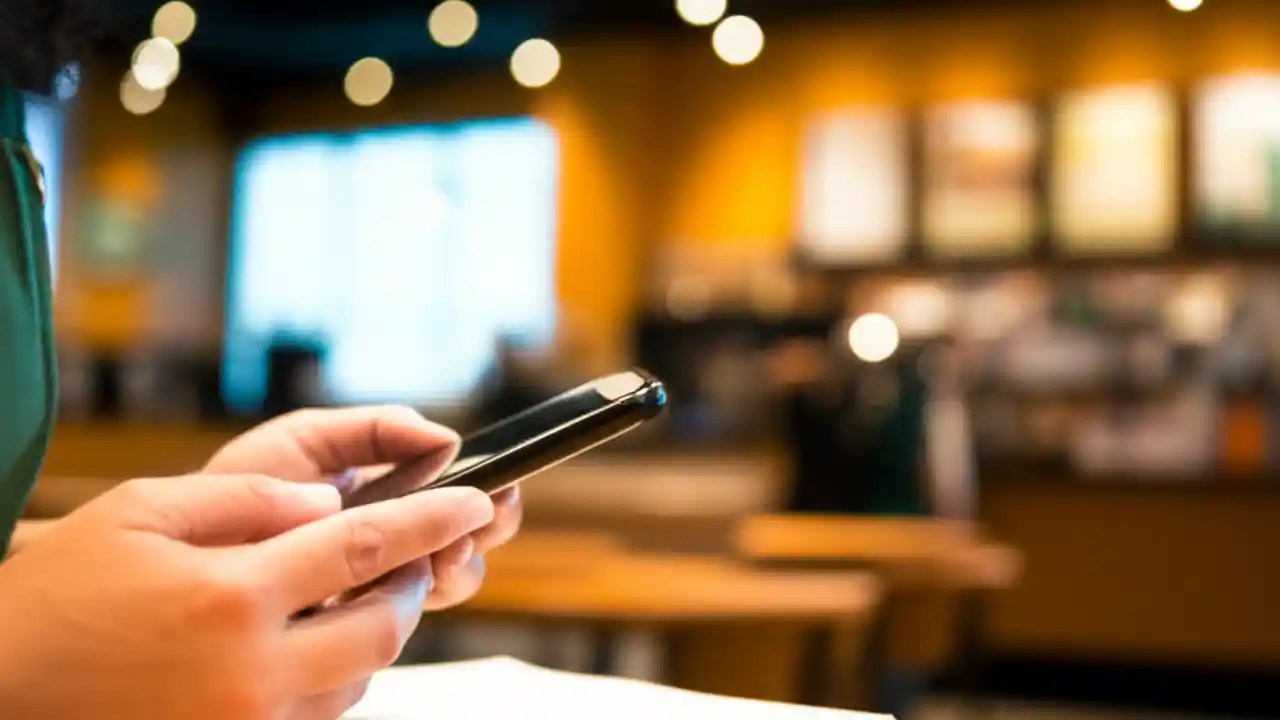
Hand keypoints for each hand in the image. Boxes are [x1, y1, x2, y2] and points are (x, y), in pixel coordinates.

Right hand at [0, 473, 493, 718]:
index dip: (431, 519)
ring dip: (373, 634)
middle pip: (383, 626)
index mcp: (232, 596)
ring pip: (357, 679)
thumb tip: (327, 502)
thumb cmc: (57, 596)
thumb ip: (247, 502)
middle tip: (415, 555)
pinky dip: (332, 678)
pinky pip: (317, 719)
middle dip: (414, 584)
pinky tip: (308, 647)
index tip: (474, 500)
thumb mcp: (140, 514)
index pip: (366, 547)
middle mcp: (252, 672)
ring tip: (355, 596)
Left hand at [203, 406, 522, 609]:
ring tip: (433, 555)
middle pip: (468, 544)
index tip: (501, 488)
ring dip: (453, 565)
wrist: (170, 555)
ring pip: (445, 585)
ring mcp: (372, 594)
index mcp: (386, 501)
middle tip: (473, 524)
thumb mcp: (301, 443)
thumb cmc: (231, 494)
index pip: (459, 500)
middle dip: (482, 532)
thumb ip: (371, 429)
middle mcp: (388, 550)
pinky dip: (413, 597)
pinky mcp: (351, 633)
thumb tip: (443, 436)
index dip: (488, 494)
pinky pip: (405, 621)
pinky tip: (395, 579)